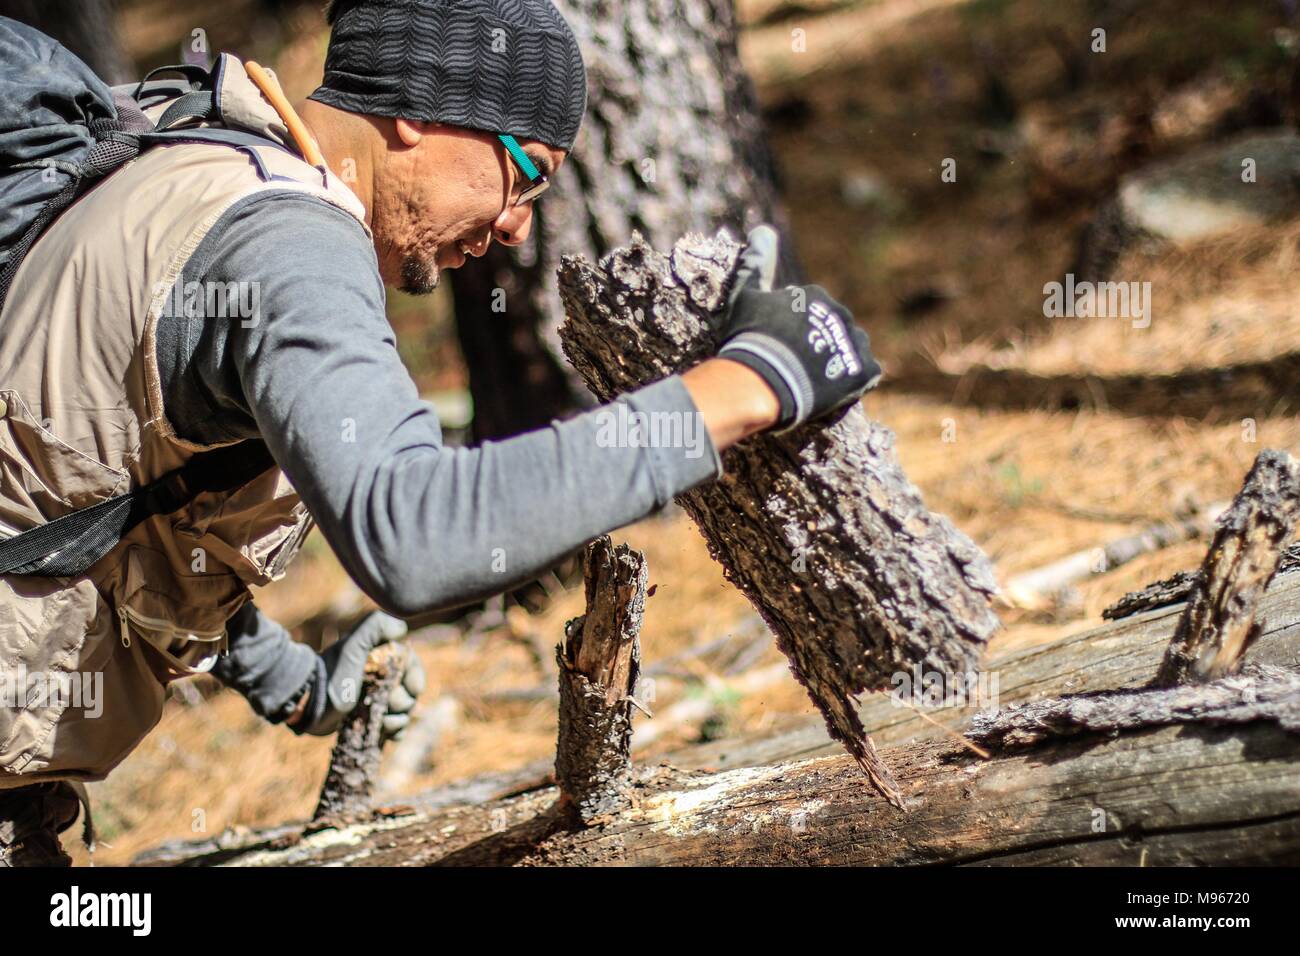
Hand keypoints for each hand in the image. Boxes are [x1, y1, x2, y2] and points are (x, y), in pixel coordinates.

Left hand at [302, 611, 424, 740]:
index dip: (415, 678)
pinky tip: (388, 733)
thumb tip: (402, 628)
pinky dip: (395, 730)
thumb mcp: (353, 646)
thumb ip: (376, 627)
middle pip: (409, 692)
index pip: (411, 666)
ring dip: (399, 719)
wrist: (308, 703)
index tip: (412, 689)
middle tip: (386, 704)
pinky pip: (394, 726)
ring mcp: (375, 699)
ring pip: (403, 711)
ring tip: (382, 722)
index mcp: (381, 658)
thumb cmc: (332, 674)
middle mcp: (380, 677)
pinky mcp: (369, 718)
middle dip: (403, 701)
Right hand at [717, 225, 881, 432]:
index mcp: (815, 296)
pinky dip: (854, 380)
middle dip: (819, 344)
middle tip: (796, 367)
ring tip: (815, 381)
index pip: (810, 313)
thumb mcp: (746, 296)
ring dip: (838, 361)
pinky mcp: (863, 371)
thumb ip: (755, 263)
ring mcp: (853, 342)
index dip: (794, 332)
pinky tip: (834, 389)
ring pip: (851, 349)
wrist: (763, 379)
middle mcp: (840, 313)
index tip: (780, 347)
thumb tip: (763, 230)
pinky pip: (866, 374)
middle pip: (833, 329)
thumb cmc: (750, 338)